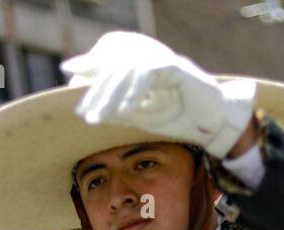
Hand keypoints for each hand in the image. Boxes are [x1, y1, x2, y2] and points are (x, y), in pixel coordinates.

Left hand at [61, 31, 255, 159]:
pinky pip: (148, 77)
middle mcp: (149, 56)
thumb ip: (118, 108)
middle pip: (114, 67)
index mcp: (139, 63)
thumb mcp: (141, 115)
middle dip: (95, 92)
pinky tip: (122, 115)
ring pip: (127, 71)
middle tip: (82, 114)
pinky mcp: (174, 66)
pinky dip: (134, 96)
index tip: (71, 84)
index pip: (109, 61)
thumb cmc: (177, 118)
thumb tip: (92, 108)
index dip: (90, 68)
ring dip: (109, 98)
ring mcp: (161, 58)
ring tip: (98, 119)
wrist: (213, 120)